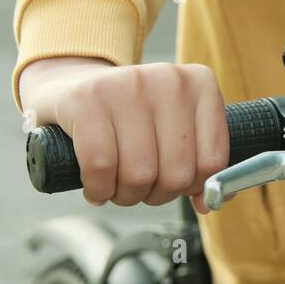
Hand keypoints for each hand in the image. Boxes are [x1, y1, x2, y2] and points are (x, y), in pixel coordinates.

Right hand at [19, 58, 229, 212]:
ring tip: (117, 186)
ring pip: (140, 175)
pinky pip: (101, 167)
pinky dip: (98, 189)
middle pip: (177, 173)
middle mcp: (169, 80)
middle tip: (140, 188)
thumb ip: (199, 163)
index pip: (212, 161)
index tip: (174, 186)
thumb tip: (209, 203)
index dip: (192, 187)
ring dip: (126, 196)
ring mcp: (127, 85)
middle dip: (156, 195)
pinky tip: (96, 188)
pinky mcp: (86, 99)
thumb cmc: (132, 119)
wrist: (72, 87)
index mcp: (200, 84)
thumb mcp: (175, 129)